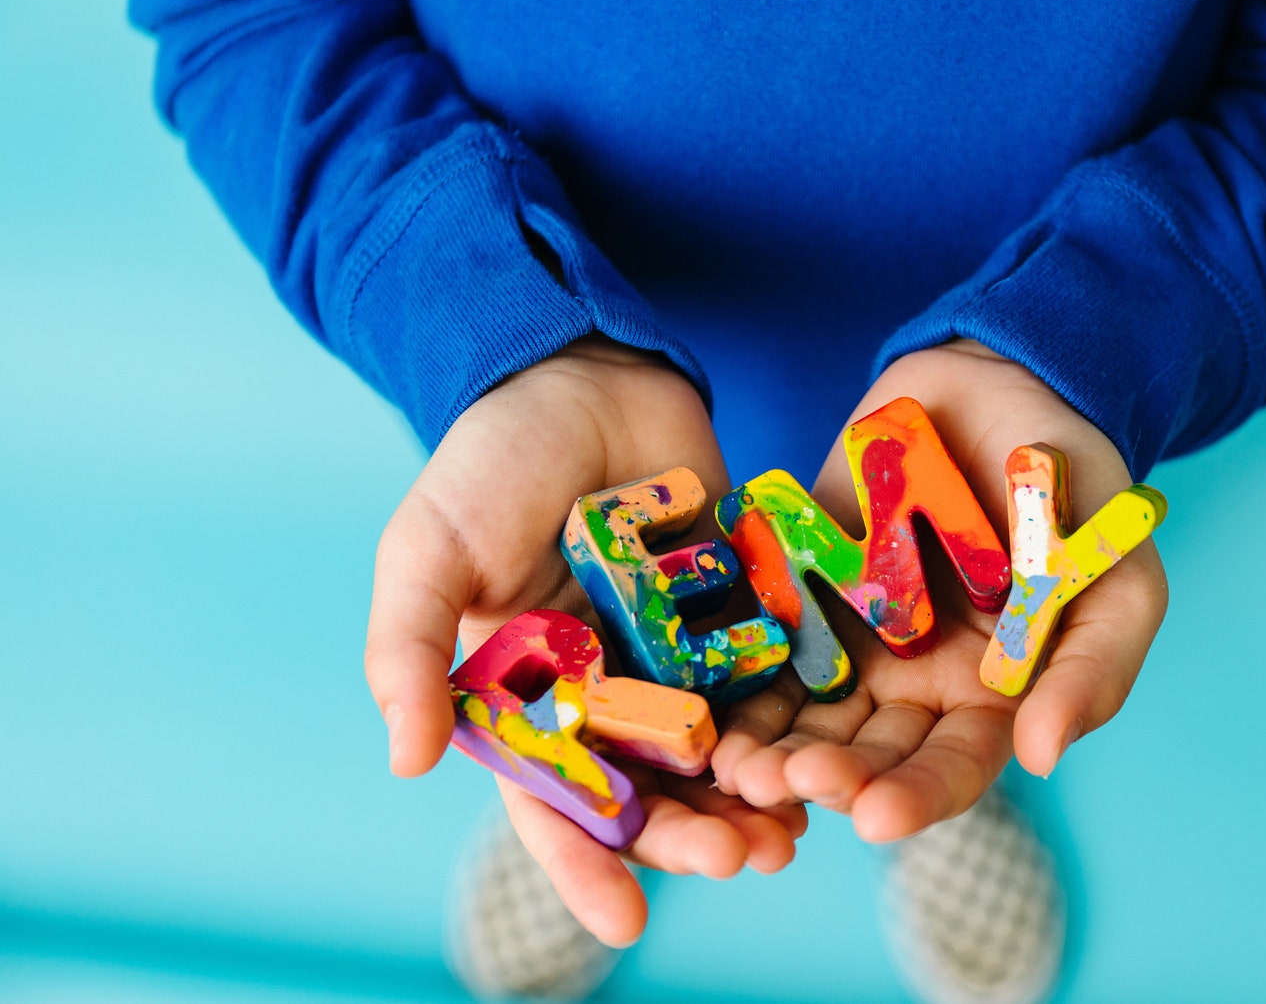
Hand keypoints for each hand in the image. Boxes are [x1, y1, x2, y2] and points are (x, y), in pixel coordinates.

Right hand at [365, 338, 805, 945]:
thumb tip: (406, 763)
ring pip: (718, 751)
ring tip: (791, 835)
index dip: (587, 866)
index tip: (630, 921)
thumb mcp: (429, 553)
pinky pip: (768, 678)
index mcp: (529, 700)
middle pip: (652, 791)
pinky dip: (794, 720)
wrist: (578, 375)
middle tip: (739, 862)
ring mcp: (674, 656)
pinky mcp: (733, 612)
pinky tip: (827, 752)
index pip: (554, 805)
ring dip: (752, 798)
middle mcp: (607, 693)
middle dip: (692, 835)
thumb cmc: (488, 467)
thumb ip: (411, 650)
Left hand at [712, 340, 1167, 841]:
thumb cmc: (1075, 492)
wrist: (1001, 386)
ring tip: (736, 767)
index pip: (953, 768)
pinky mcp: (803, 590)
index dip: (916, 796)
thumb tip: (1042, 756)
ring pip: (806, 714)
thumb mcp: (1114, 578)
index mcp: (991, 700)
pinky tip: (709, 705)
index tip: (874, 818)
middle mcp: (915, 687)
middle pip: (867, 754)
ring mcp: (854, 641)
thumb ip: (1090, 667)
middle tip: (786, 786)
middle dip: (828, 777)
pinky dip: (738, 677)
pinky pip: (765, 642)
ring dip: (770, 747)